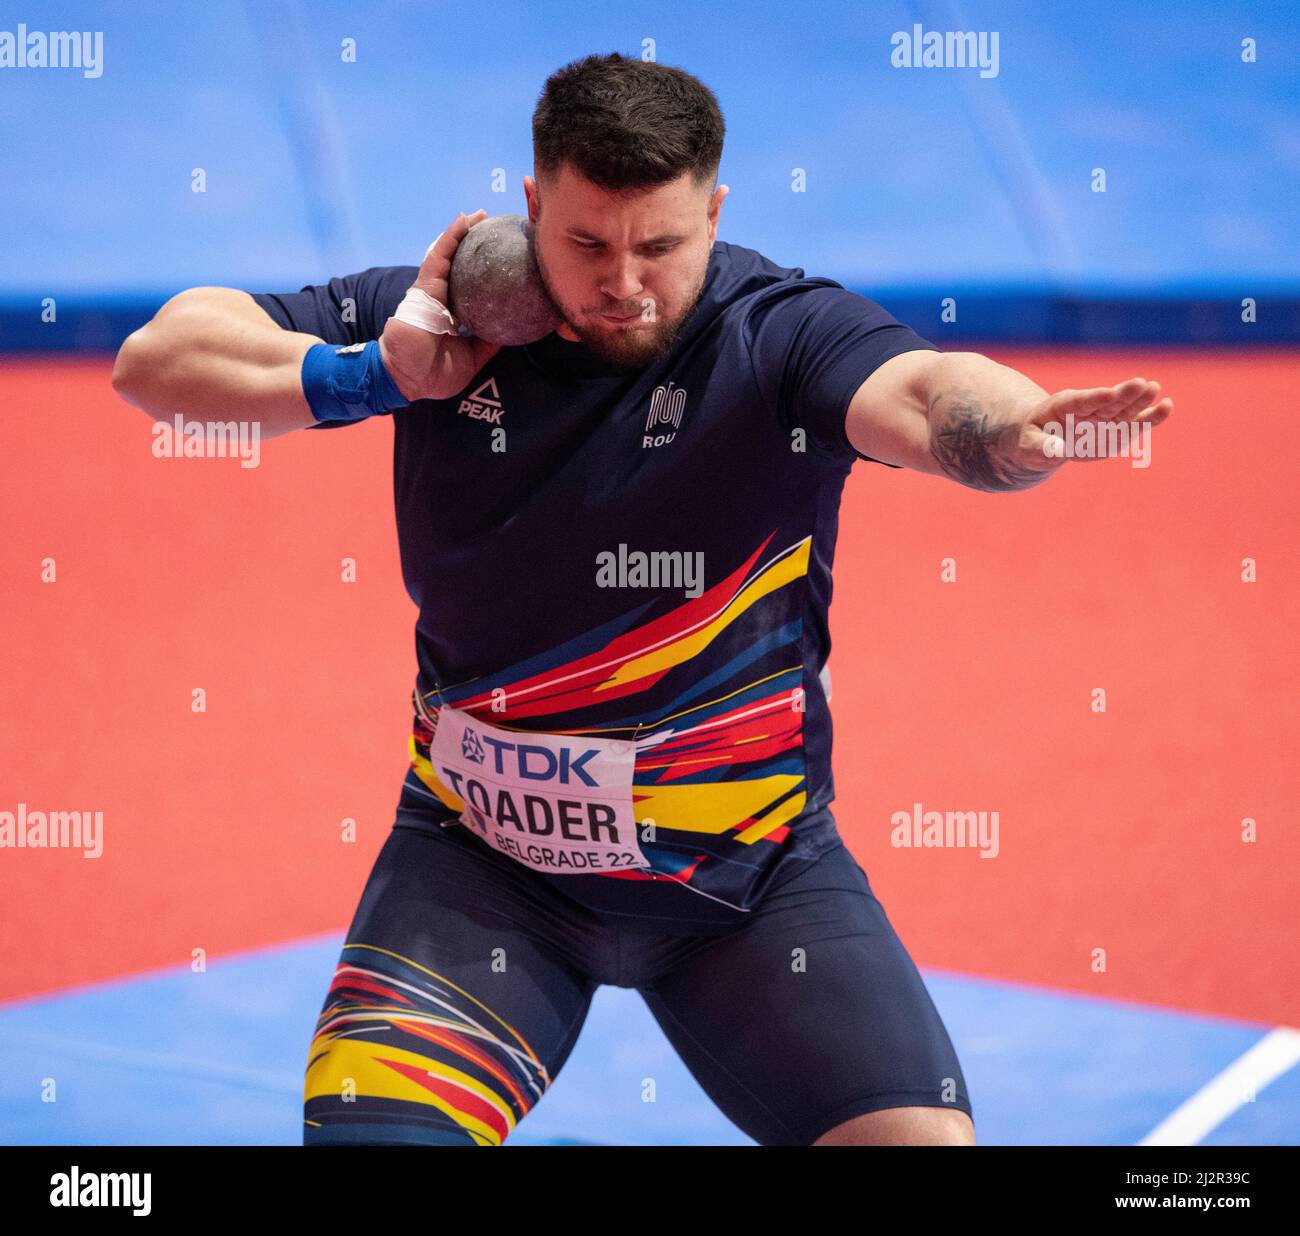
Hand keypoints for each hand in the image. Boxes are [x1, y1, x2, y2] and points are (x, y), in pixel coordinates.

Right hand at [379, 210, 502, 401]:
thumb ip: (488, 343)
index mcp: (453, 313)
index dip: (483, 269)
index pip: (469, 284)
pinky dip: (451, 237)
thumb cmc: (434, 372)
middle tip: (495, 226)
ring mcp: (432, 291)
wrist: (409, 379)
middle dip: (474, 243)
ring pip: (448, 254)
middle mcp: (442, 298)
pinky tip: (464, 221)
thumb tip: (512, 330)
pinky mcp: (424, 287)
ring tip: (480, 215)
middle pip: (459, 264)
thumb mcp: (473, 358)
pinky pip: (439, 257)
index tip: (502, 255)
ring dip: (463, 232)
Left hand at [1020, 377, 1173, 469]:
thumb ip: (1041, 447)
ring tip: (1155, 389)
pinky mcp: (1117, 430)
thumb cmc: (1034, 439)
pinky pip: (1134, 424)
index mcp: (1063, 406)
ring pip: (1125, 409)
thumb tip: (1058, 451)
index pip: (1080, 401)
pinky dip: (1149, 418)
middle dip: (1124, 394)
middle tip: (1142, 384)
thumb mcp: (1029, 446)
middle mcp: (1089, 409)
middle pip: (1108, 402)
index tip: (1109, 393)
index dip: (1094, 398)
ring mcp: (1105, 419)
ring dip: (1141, 401)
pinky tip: (1166, 407)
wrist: (1046, 439)